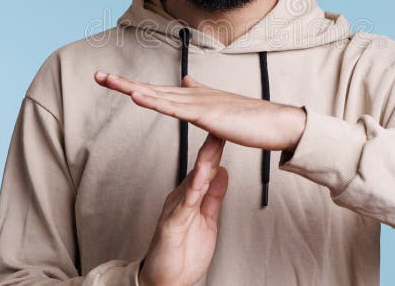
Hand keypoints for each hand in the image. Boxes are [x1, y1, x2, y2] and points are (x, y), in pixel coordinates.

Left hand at [94, 72, 305, 152]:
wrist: (276, 123)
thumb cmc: (250, 119)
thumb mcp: (219, 106)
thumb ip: (201, 94)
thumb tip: (185, 80)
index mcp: (194, 97)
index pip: (158, 91)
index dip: (133, 86)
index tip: (111, 80)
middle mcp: (193, 96)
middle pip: (151, 89)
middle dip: (123, 83)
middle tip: (98, 76)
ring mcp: (199, 104)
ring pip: (159, 96)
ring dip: (132, 89)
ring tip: (108, 82)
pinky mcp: (206, 115)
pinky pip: (175, 110)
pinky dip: (154, 102)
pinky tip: (137, 97)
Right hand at [139, 133, 228, 285]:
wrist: (166, 281)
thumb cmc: (183, 252)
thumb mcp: (207, 220)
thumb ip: (214, 197)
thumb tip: (223, 172)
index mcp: (191, 197)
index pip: (208, 168)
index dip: (218, 149)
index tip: (229, 129)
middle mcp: (182, 198)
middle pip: (200, 169)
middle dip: (212, 147)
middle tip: (221, 123)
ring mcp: (175, 210)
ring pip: (193, 182)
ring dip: (204, 162)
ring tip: (214, 144)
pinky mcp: (172, 224)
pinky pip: (184, 205)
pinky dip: (193, 190)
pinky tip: (202, 178)